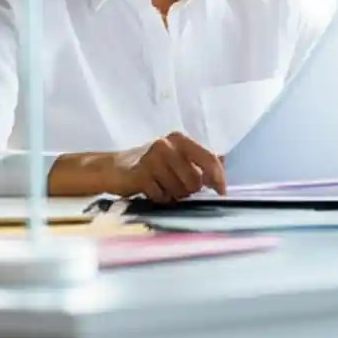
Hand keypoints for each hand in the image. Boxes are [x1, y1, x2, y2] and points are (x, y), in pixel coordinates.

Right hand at [112, 131, 226, 201]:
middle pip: (195, 180)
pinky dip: (159, 198)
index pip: (209, 159)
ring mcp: (152, 158)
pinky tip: (150, 189)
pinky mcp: (140, 174)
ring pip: (179, 191)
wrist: (113, 169)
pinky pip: (161, 196)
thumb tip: (224, 161)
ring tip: (160, 186)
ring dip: (172, 195)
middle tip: (175, 187)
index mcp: (180, 139)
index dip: (218, 178)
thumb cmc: (150, 165)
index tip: (221, 192)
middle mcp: (166, 144)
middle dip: (189, 190)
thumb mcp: (176, 156)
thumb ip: (198, 160)